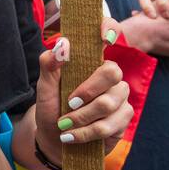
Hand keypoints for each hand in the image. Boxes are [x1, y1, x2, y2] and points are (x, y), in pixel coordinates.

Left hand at [34, 21, 132, 159]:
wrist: (55, 140)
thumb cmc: (52, 109)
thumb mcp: (44, 88)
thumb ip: (50, 65)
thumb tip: (62, 44)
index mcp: (90, 62)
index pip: (108, 34)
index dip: (110, 29)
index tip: (104, 37)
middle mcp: (109, 76)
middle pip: (113, 72)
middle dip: (87, 90)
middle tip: (69, 103)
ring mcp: (120, 97)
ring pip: (108, 103)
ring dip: (81, 117)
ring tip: (64, 125)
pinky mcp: (123, 119)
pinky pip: (110, 124)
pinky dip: (86, 132)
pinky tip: (72, 136)